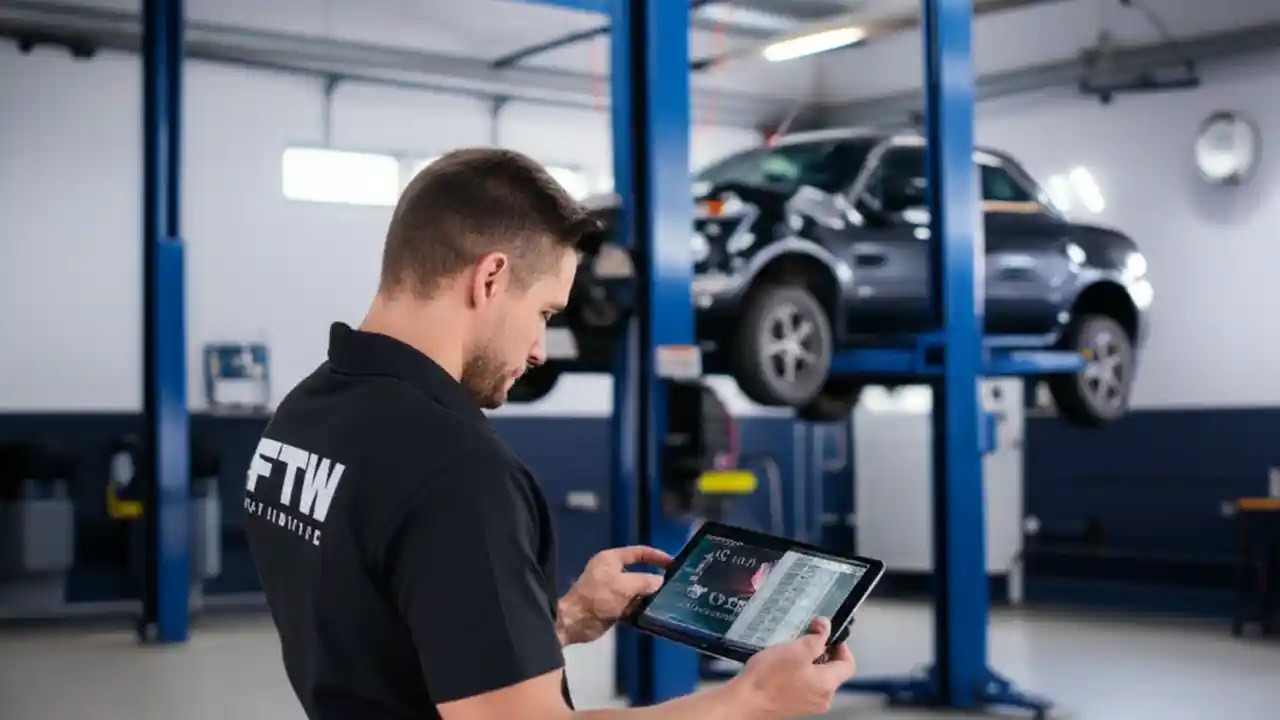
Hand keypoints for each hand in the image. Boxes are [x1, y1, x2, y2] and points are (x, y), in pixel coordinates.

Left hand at [556, 545, 670, 645]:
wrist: (576, 622)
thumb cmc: (598, 597)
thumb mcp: (624, 586)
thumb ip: (645, 582)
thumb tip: (661, 582)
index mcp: (612, 559)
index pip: (639, 552)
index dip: (657, 556)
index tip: (674, 564)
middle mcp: (613, 572)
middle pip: (640, 573)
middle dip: (655, 580)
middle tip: (674, 586)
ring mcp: (613, 591)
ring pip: (637, 591)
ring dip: (650, 597)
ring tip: (669, 602)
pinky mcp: (614, 607)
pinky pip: (632, 606)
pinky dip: (642, 610)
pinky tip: (655, 615)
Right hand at [729, 617, 856, 719]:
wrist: (745, 701)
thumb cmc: (771, 675)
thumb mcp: (796, 650)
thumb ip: (816, 637)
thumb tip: (826, 625)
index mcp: (828, 685)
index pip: (848, 664)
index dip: (841, 646)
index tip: (826, 633)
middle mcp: (823, 698)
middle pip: (832, 672)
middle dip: (823, 652)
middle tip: (806, 637)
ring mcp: (808, 705)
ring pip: (817, 678)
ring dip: (809, 662)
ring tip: (792, 650)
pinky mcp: (794, 706)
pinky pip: (804, 686)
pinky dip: (799, 673)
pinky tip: (782, 665)